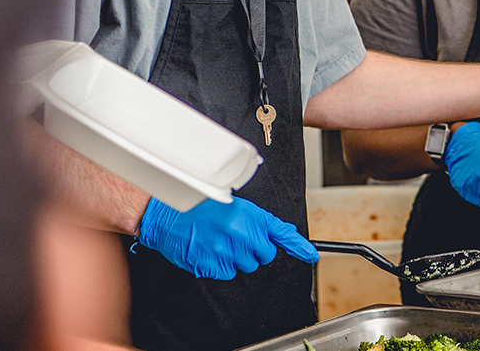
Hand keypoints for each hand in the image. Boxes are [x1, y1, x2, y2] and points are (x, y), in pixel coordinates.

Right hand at [136, 196, 318, 279]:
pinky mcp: (211, 265)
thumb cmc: (201, 208)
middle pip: (264, 256)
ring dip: (237, 259)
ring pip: (246, 267)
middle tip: (237, 239)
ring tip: (221, 242)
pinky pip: (227, 273)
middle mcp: (240, 234)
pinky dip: (221, 266)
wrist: (168, 216)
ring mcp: (225, 251)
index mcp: (249, 216)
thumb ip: (260, 222)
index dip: (299, 246)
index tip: (311, 254)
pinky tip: (210, 251)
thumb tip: (284, 234)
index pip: (281, 233)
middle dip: (255, 251)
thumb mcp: (235, 206)